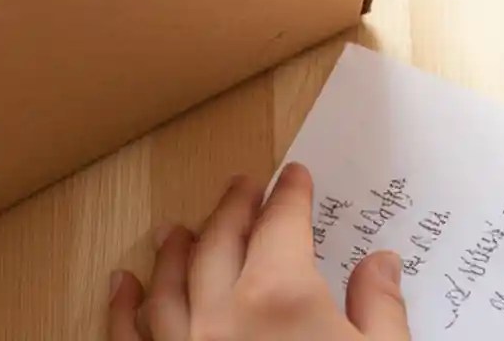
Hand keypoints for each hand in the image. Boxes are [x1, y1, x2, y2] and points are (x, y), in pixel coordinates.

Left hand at [108, 164, 409, 339]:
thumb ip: (381, 311)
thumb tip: (381, 266)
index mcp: (280, 299)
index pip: (282, 226)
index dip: (288, 198)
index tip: (292, 178)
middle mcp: (222, 315)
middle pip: (222, 243)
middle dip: (234, 210)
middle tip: (243, 187)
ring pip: (169, 283)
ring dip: (175, 250)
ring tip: (180, 227)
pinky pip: (130, 337)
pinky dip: (123, 307)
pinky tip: (122, 284)